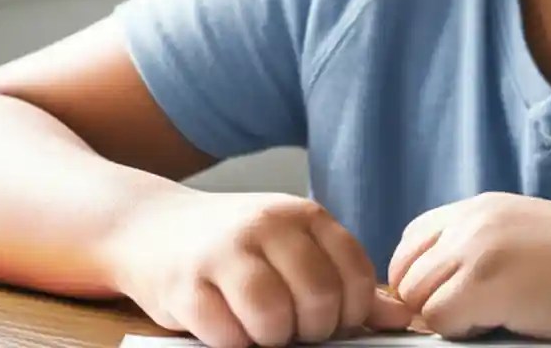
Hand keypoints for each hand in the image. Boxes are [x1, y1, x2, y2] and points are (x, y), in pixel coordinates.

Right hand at [106, 190, 411, 347]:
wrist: (149, 226)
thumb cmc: (233, 245)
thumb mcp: (292, 248)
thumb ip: (344, 279)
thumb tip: (401, 316)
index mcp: (303, 216)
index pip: (354, 274)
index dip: (352, 312)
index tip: (335, 322)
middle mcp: (267, 226)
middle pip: (318, 298)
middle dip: (312, 330)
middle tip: (294, 330)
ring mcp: (224, 252)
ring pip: (274, 319)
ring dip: (272, 338)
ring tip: (260, 328)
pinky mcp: (185, 284)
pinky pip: (228, 334)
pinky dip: (234, 342)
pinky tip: (227, 326)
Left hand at [387, 192, 550, 339]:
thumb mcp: (524, 231)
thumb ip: (479, 243)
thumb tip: (437, 283)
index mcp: (478, 207)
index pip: (412, 240)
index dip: (419, 276)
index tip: (444, 297)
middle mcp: (470, 222)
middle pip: (407, 273)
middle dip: (427, 302)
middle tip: (468, 316)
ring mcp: (476, 252)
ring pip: (418, 300)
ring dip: (445, 318)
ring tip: (489, 319)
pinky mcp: (485, 286)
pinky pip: (440, 322)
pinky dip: (462, 332)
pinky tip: (501, 325)